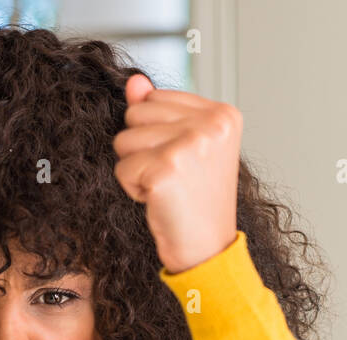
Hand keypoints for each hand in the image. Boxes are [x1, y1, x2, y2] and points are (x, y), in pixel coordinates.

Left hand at [113, 72, 241, 274]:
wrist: (208, 250)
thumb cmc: (197, 203)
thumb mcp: (183, 148)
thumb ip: (158, 110)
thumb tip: (134, 82)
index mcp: (223, 114)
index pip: (156, 98)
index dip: (157, 133)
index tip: (184, 162)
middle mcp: (211, 124)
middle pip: (136, 114)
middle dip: (143, 148)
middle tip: (173, 177)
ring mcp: (190, 144)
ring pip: (124, 140)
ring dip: (137, 170)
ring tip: (167, 188)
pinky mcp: (167, 168)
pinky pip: (122, 168)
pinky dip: (133, 189)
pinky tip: (159, 200)